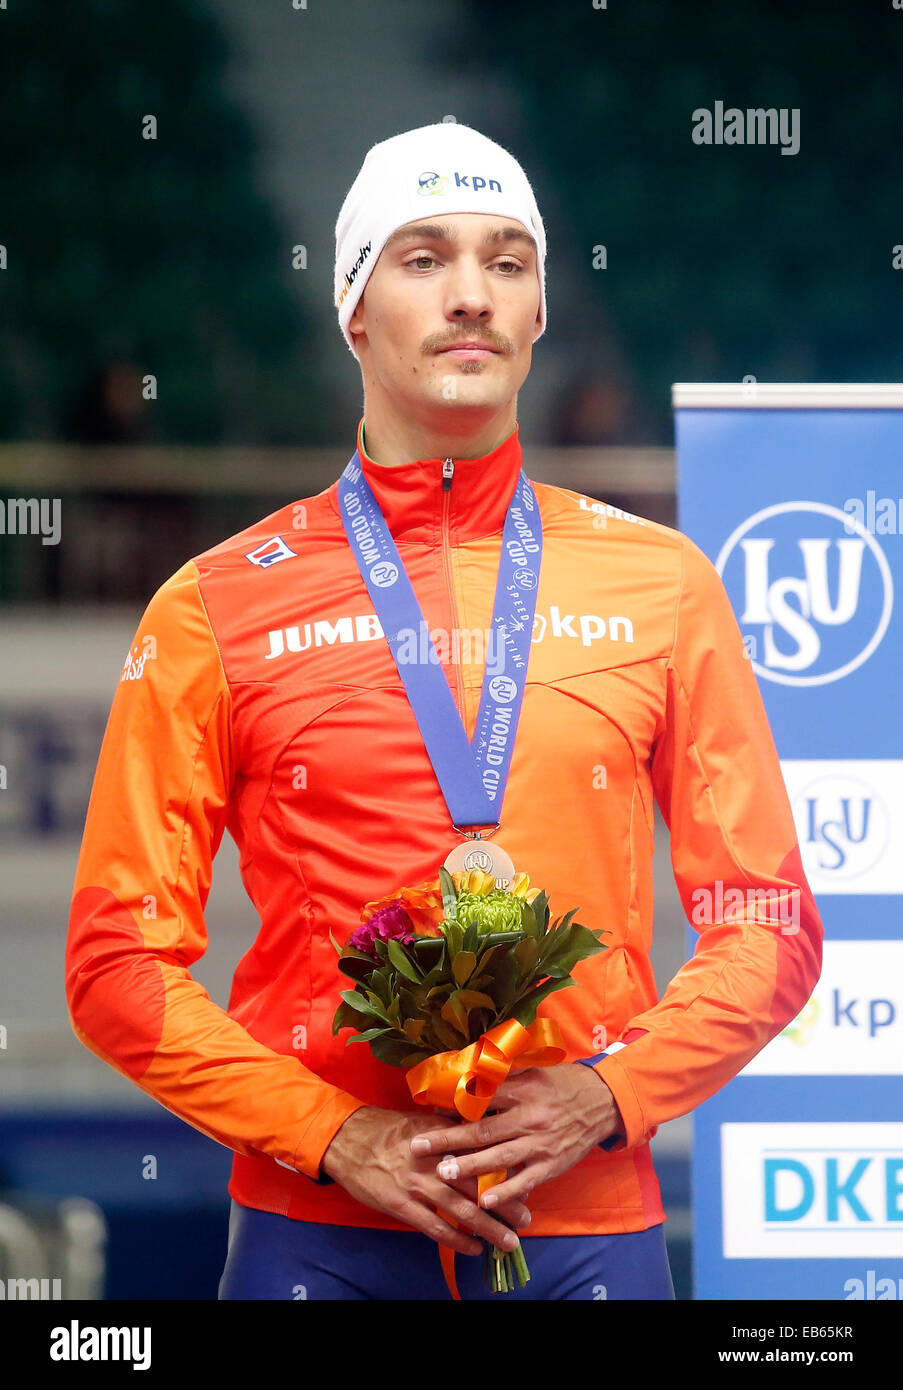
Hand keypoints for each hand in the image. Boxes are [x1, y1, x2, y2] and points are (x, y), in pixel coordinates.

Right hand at [320, 1105, 531, 1256]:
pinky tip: (474, 1249)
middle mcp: (434, 1159)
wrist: (347, 1141)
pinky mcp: (402, 1205)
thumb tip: (483, 1131)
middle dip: (505, 1202)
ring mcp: (418, 1184)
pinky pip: (435, 1227)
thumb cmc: (388, 1129)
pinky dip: (457, 1240)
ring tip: (510, 1240)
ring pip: (461, 1209)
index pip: (481, 1152)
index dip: (505, 1168)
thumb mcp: (424, 1120)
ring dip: (489, 1227)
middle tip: (527, 1217)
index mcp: (442, 1135)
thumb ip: (452, 1128)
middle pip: (478, 1183)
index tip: (526, 1180)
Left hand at [408, 1063, 622, 1207]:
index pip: (481, 1097)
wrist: (602, 1102)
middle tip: (418, 1146)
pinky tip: (485, 1201)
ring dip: (469, 1167)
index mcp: (522, 1090)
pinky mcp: (551, 1165)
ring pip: (499, 1157)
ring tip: (442, 1173)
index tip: (427, 1110)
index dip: (453, 1104)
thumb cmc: (560, 1084)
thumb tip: (464, 1070)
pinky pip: (525, 1181)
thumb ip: (502, 1075)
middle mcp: (528, 1117)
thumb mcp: (533, 1070)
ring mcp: (540, 1143)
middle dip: (448, 1139)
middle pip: (482, 1129)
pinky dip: (505, 1192)